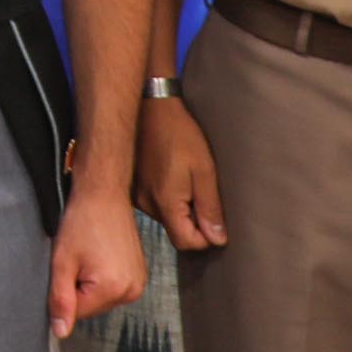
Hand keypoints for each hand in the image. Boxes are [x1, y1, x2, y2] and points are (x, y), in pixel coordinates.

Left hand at [50, 186, 146, 337]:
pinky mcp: (140, 274)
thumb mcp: (62, 262)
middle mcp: (132, 290)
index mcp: (113, 289)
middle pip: (92, 307)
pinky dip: (102, 277)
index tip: (66, 269)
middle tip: (76, 259)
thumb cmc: (82, 222)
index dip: (65, 293)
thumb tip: (61, 332)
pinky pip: (114, 287)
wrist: (104, 195)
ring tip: (88, 255)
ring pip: (102, 298)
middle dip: (78, 288)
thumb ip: (60, 300)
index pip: (79, 313)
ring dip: (90, 283)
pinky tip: (98, 255)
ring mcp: (139, 282)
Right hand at [134, 95, 224, 250]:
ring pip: (166, 218)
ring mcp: (137, 196)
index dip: (206, 237)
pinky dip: (167, 198)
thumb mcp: (204, 170)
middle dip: (194, 221)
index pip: (187, 243)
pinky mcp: (134, 187)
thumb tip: (217, 239)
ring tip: (187, 179)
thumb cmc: (178, 134)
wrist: (149, 108)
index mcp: (166, 203)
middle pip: (176, 231)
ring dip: (181, 208)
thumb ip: (210, 207)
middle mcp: (147, 205)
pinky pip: (155, 204)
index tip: (215, 218)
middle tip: (203, 192)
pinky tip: (173, 174)